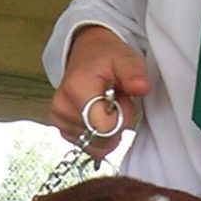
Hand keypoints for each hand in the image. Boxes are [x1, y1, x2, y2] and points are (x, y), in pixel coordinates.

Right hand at [51, 26, 150, 156]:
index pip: (105, 127)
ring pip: (95, 145)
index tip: (121, 99)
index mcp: (76, 89)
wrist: (87, 55)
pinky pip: (88, 145)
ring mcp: (58, 120)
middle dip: (116, 125)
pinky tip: (97, 114)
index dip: (121, 118)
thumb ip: (134, 74)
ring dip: (108, 130)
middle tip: (115, 101)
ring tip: (106, 106)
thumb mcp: (126, 59)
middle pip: (101, 139)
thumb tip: (142, 87)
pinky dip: (98, 135)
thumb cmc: (108, 58)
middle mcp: (61, 107)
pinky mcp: (60, 129)